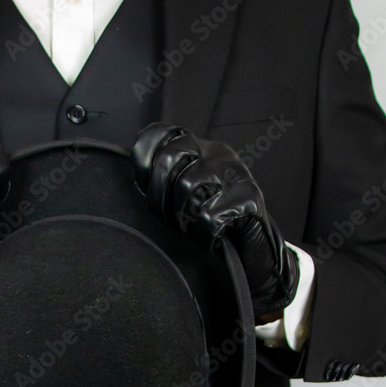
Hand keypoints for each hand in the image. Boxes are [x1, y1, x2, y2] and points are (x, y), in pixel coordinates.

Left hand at [132, 122, 298, 317]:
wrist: (253, 252)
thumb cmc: (211, 225)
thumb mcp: (180, 199)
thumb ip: (160, 180)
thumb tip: (132, 169)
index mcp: (198, 148)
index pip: (160, 134)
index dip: (144, 162)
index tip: (147, 189)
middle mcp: (217, 152)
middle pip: (170, 158)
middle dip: (160, 196)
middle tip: (171, 219)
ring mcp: (235, 172)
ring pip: (188, 185)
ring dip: (184, 218)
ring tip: (193, 229)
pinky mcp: (249, 197)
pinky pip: (210, 216)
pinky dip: (204, 236)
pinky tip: (211, 239)